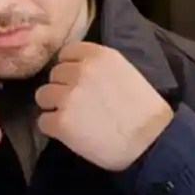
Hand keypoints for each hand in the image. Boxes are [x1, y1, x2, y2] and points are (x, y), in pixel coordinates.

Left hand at [35, 42, 173, 171]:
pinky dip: (53, 128)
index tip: (77, 81)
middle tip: (77, 104)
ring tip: (71, 119)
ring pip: (43, 96)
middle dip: (62, 88)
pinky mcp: (61, 122)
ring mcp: (68, 96)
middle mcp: (80, 71)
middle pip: (53, 75)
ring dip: (53, 107)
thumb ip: (100, 68)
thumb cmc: (144, 110)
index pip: (66, 53)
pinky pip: (43, 121)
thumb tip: (79, 71)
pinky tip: (70, 133)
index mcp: (99, 56)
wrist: (152, 141)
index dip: (69, 68)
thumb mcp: (125, 73)